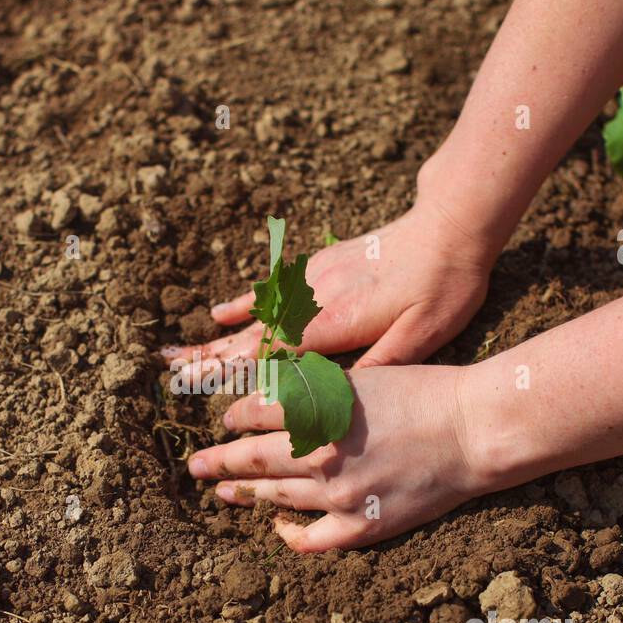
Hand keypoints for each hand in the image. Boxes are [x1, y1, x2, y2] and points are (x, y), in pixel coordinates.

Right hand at [162, 197, 496, 374]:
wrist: (450, 225)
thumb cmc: (442, 286)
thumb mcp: (421, 335)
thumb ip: (376, 366)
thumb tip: (336, 396)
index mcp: (334, 323)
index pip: (274, 356)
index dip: (237, 377)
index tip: (202, 392)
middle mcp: (313, 301)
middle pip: (251, 337)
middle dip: (210, 361)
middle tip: (172, 378)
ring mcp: (311, 281)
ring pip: (254, 317)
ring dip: (216, 339)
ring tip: (181, 355)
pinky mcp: (318, 267)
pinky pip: (271, 289)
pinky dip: (242, 303)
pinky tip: (217, 314)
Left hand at [186, 365, 492, 551]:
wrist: (472, 431)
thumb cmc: (423, 392)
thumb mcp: (361, 376)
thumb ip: (315, 389)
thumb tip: (274, 397)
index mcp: (316, 410)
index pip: (255, 413)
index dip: (235, 417)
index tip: (228, 420)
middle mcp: (318, 453)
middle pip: (250, 457)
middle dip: (218, 461)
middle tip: (195, 466)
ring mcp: (337, 494)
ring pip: (274, 496)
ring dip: (244, 493)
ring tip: (222, 493)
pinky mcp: (360, 525)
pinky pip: (310, 539)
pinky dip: (288, 535)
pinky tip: (277, 528)